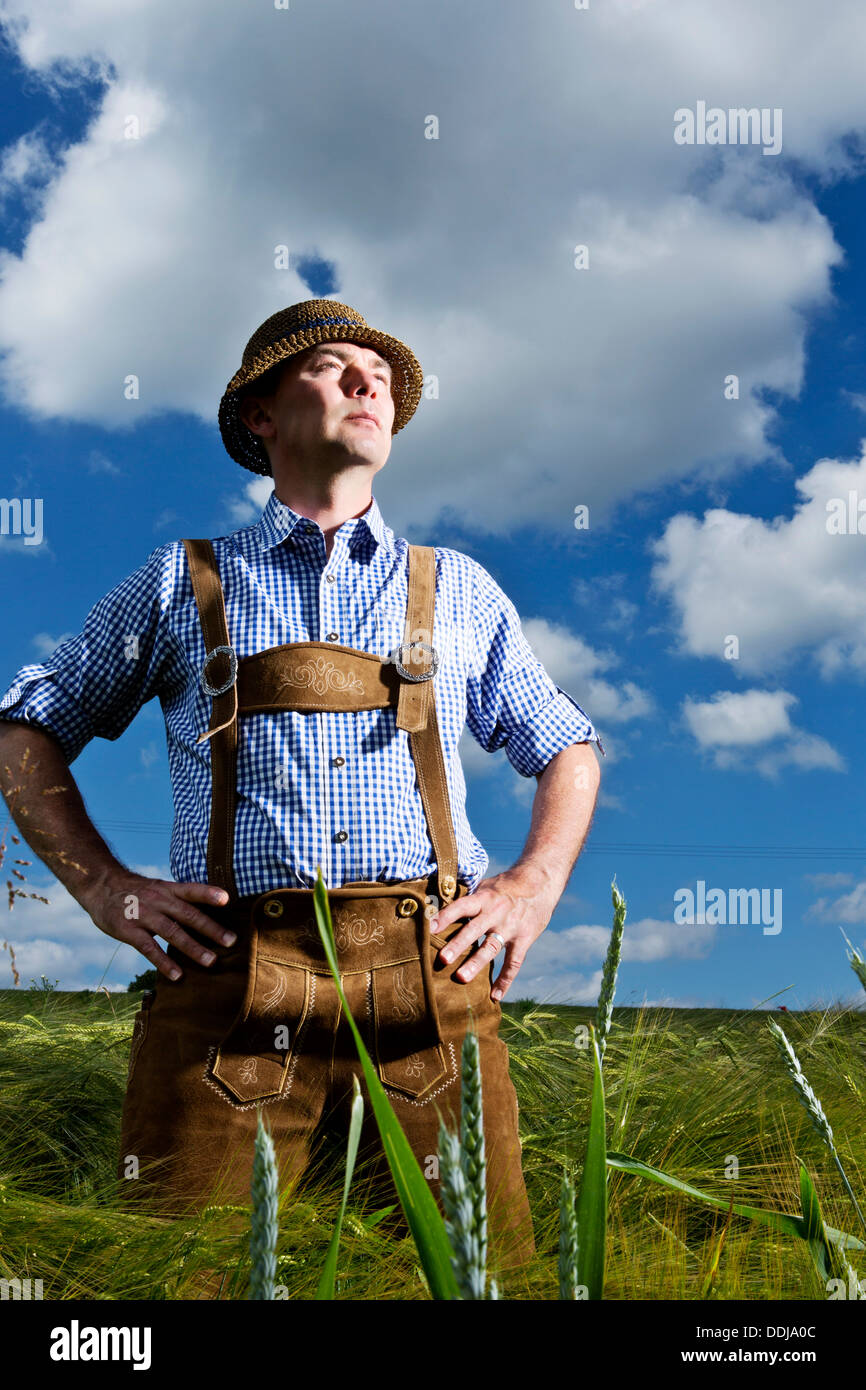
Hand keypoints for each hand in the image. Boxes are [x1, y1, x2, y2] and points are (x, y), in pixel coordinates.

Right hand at [80, 870, 235, 980]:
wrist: (100, 886)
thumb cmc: (136, 890)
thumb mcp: (158, 886)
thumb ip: (178, 899)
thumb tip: (207, 913)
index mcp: (166, 889)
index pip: (190, 889)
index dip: (208, 893)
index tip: (227, 900)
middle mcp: (157, 900)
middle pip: (187, 914)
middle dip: (210, 928)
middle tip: (231, 942)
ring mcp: (142, 915)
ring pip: (171, 932)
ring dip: (193, 948)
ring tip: (211, 961)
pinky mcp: (128, 931)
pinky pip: (149, 948)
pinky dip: (164, 962)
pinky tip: (177, 975)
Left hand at [429, 866, 557, 1002]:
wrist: (540, 882)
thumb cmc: (505, 886)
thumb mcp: (486, 886)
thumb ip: (468, 900)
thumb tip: (440, 910)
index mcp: (484, 898)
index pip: (462, 906)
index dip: (446, 916)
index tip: (430, 927)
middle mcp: (496, 912)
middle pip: (475, 929)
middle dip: (458, 944)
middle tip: (442, 958)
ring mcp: (511, 927)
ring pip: (492, 947)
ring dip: (476, 963)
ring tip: (461, 978)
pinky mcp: (524, 939)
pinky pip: (514, 962)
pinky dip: (505, 980)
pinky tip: (495, 996)